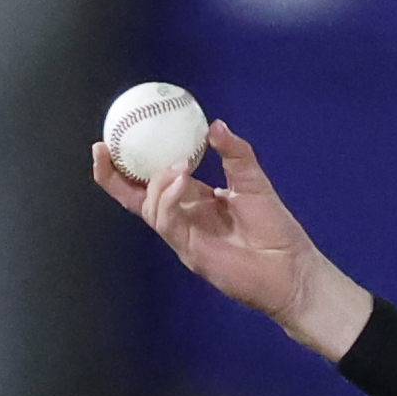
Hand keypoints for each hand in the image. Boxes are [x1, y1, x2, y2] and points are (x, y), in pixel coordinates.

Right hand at [90, 120, 373, 360]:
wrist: (293, 271)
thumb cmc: (277, 230)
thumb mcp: (254, 182)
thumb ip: (235, 154)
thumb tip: (214, 124)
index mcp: (195, 200)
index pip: (153, 180)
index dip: (131, 162)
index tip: (117, 135)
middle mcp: (184, 218)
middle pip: (136, 197)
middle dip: (113, 175)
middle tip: (103, 148)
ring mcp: (185, 237)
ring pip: (150, 208)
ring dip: (156, 183)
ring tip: (177, 165)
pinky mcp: (191, 253)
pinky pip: (168, 223)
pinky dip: (168, 200)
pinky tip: (180, 179)